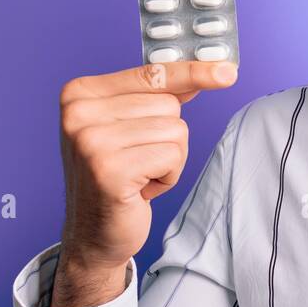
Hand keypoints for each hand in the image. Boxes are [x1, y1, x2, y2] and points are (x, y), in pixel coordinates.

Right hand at [54, 60, 237, 304]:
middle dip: (165, 137)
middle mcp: (78, 112)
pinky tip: (139, 190)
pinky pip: (172, 156)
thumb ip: (158, 96)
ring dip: (168, 159)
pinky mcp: (109, 169)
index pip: (151, 73)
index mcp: (79, 93)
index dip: (193, 72)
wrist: (93, 235)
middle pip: (168, 104)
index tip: (228, 71)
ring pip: (175, 130)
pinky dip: (167, 177)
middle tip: (135, 162)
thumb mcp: (128, 126)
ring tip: (137, 176)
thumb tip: (211, 71)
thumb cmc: (116, 177)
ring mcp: (91, 141)